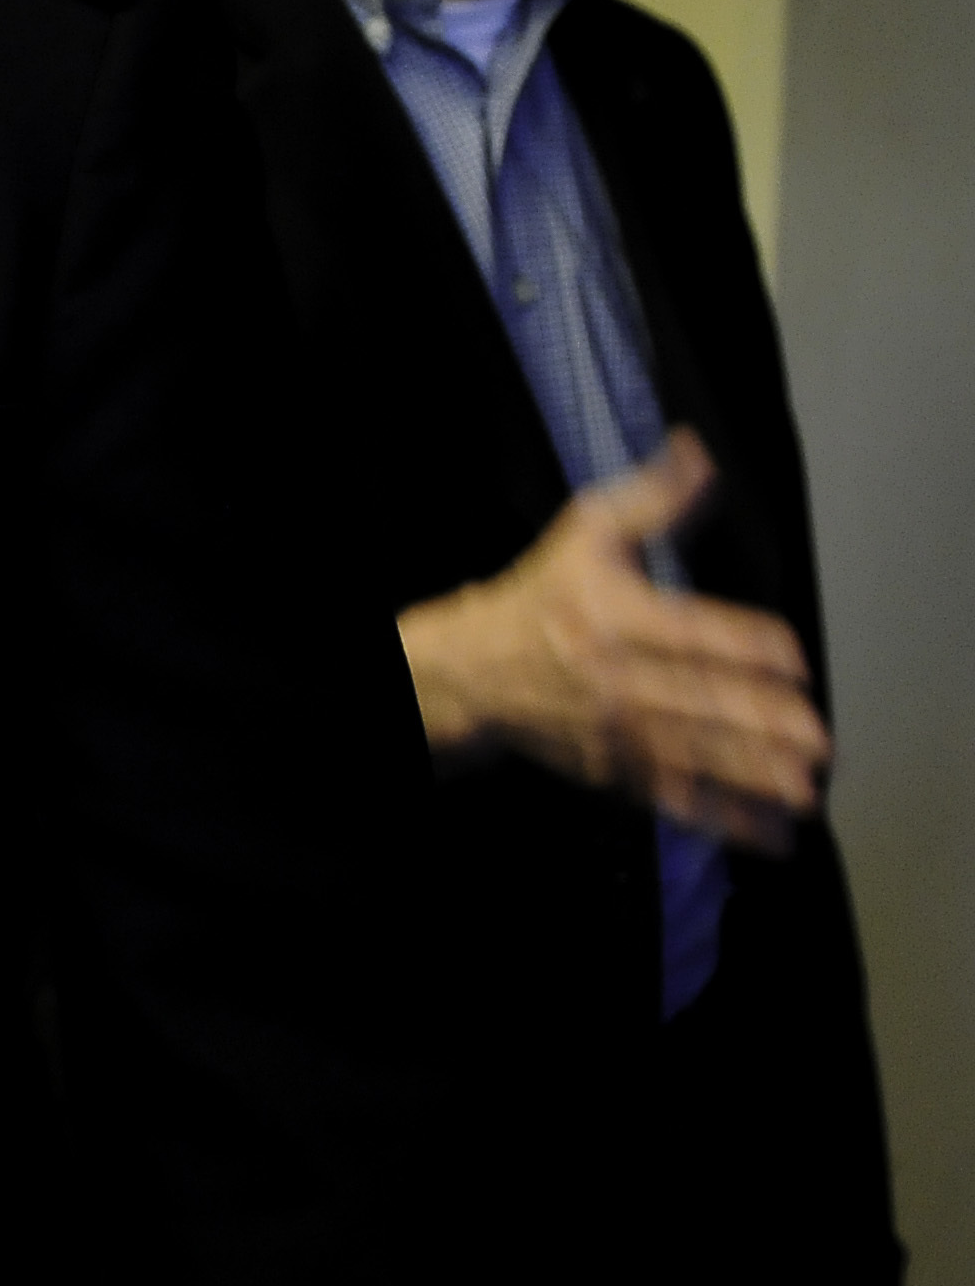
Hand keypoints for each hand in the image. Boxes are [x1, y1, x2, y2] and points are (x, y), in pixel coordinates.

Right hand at [396, 429, 828, 851]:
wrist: (471, 668)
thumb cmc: (541, 595)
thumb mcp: (586, 532)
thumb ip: (652, 500)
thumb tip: (699, 453)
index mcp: (615, 615)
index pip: (688, 631)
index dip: (742, 644)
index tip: (791, 657)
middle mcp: (615, 676)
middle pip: (694, 702)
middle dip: (757, 725)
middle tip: (814, 739)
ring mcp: (613, 729)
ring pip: (689, 754)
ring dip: (749, 776)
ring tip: (801, 788)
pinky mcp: (614, 768)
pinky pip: (673, 794)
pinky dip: (721, 818)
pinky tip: (768, 832)